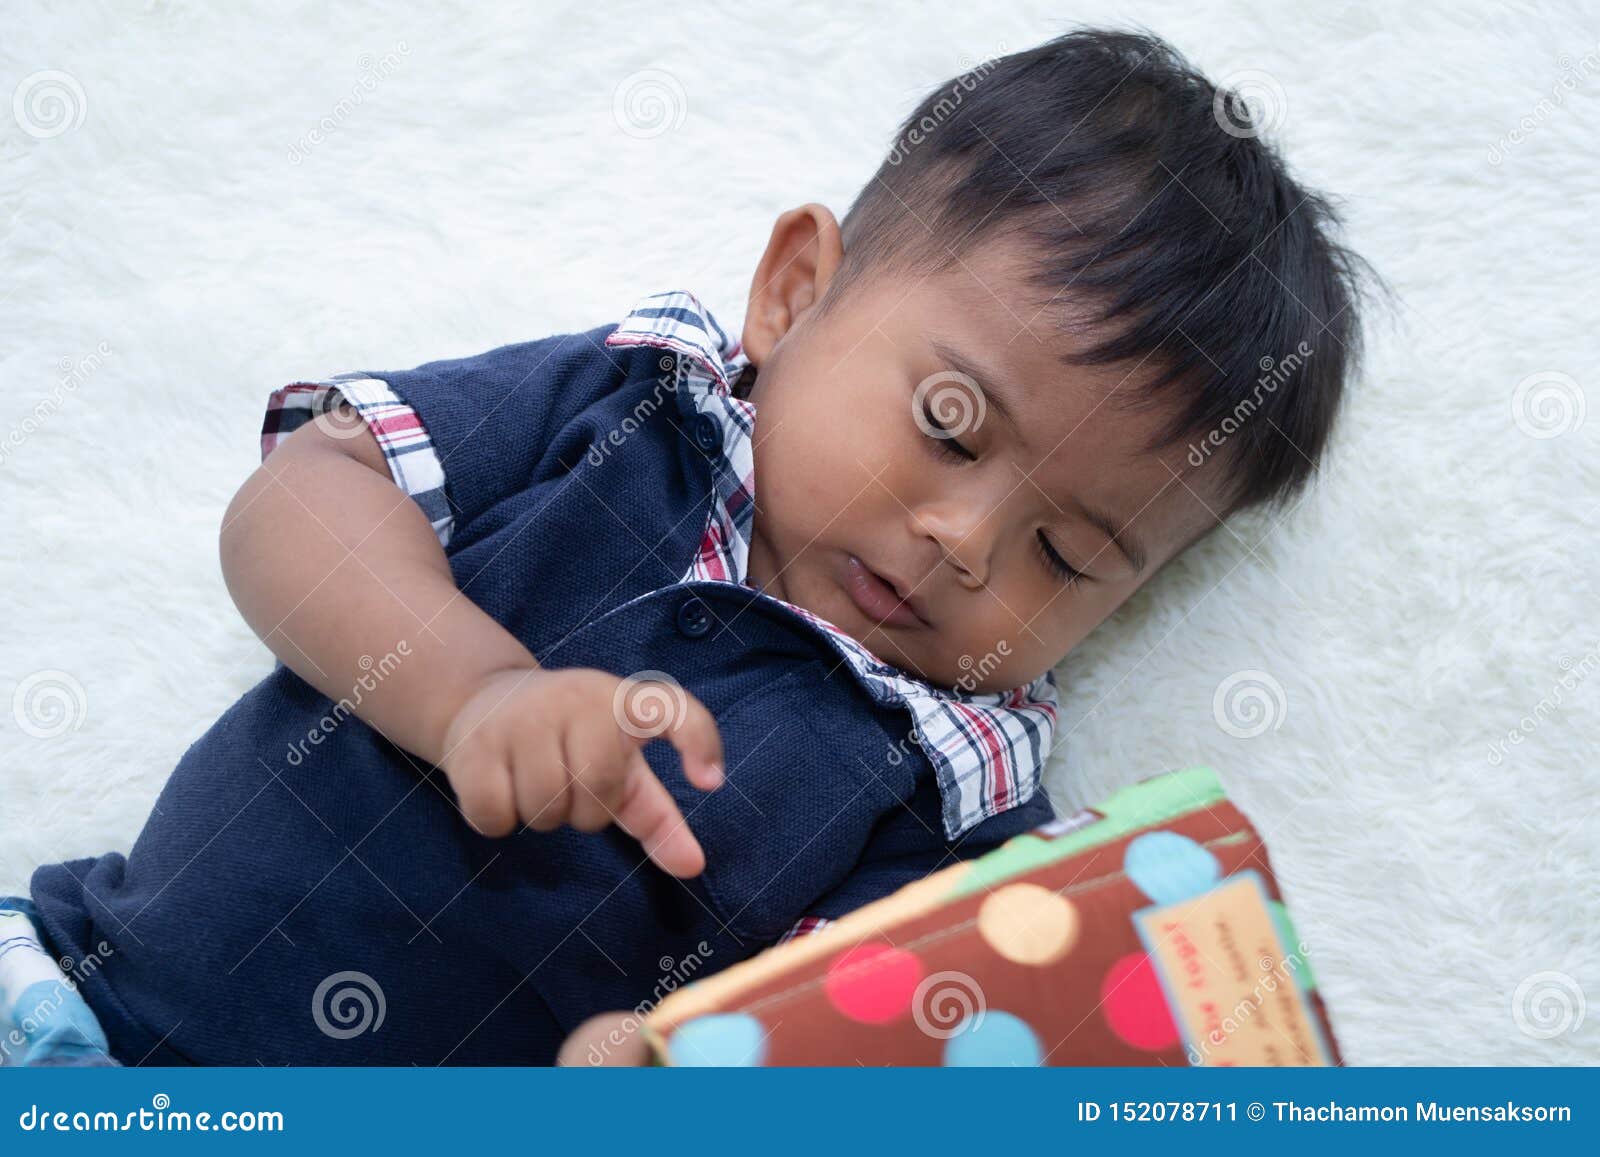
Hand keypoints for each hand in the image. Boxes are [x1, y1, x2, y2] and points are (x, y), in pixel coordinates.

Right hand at [438, 667, 723, 876]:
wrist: (486, 698)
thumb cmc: (570, 740)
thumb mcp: (619, 766)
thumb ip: (658, 817)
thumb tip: (694, 867)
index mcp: (622, 701)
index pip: (674, 709)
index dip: (698, 740)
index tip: (709, 781)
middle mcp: (576, 697)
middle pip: (597, 792)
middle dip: (586, 810)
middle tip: (571, 785)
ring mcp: (521, 717)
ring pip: (544, 810)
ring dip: (542, 816)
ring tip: (535, 780)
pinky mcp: (473, 743)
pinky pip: (496, 816)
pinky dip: (499, 819)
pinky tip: (499, 786)